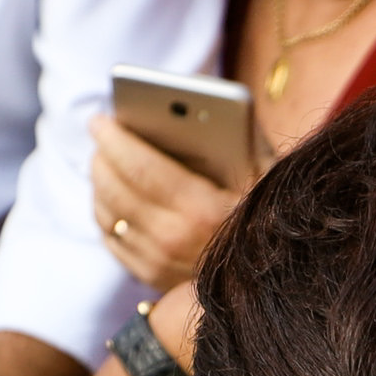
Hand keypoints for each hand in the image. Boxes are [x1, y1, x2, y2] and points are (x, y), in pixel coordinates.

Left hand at [87, 109, 254, 291]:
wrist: (276, 275)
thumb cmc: (269, 212)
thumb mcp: (265, 172)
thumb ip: (238, 132)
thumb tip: (194, 97)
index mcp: (202, 211)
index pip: (140, 168)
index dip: (114, 139)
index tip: (100, 119)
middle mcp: (174, 241)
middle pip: (116, 190)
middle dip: (102, 156)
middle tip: (100, 134)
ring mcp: (159, 263)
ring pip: (108, 215)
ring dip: (100, 182)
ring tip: (103, 160)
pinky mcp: (150, 278)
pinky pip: (113, 239)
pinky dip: (106, 213)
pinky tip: (111, 195)